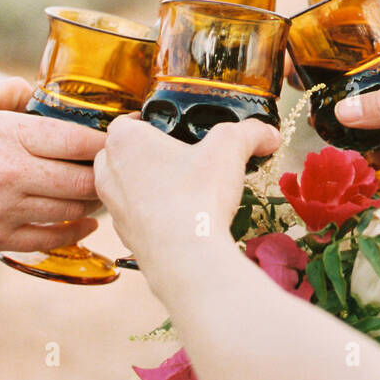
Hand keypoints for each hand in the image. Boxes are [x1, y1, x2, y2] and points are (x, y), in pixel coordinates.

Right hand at [0, 78, 105, 250]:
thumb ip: (15, 91)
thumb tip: (48, 91)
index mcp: (9, 134)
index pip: (77, 140)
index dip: (109, 140)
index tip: (126, 135)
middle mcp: (11, 173)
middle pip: (83, 179)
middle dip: (108, 173)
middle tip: (120, 166)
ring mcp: (3, 210)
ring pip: (71, 210)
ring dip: (95, 202)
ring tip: (104, 189)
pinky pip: (48, 239)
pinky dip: (74, 232)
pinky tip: (85, 223)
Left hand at [95, 117, 280, 283]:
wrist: (185, 258)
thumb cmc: (196, 196)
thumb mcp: (229, 149)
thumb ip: (249, 133)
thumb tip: (269, 133)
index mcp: (126, 142)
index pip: (124, 122)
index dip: (145, 121)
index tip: (165, 126)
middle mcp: (110, 172)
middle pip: (119, 153)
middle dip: (141, 152)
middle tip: (173, 155)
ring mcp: (113, 208)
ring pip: (121, 185)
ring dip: (142, 183)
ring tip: (176, 186)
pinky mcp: (124, 236)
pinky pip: (133, 216)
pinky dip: (149, 213)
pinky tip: (178, 216)